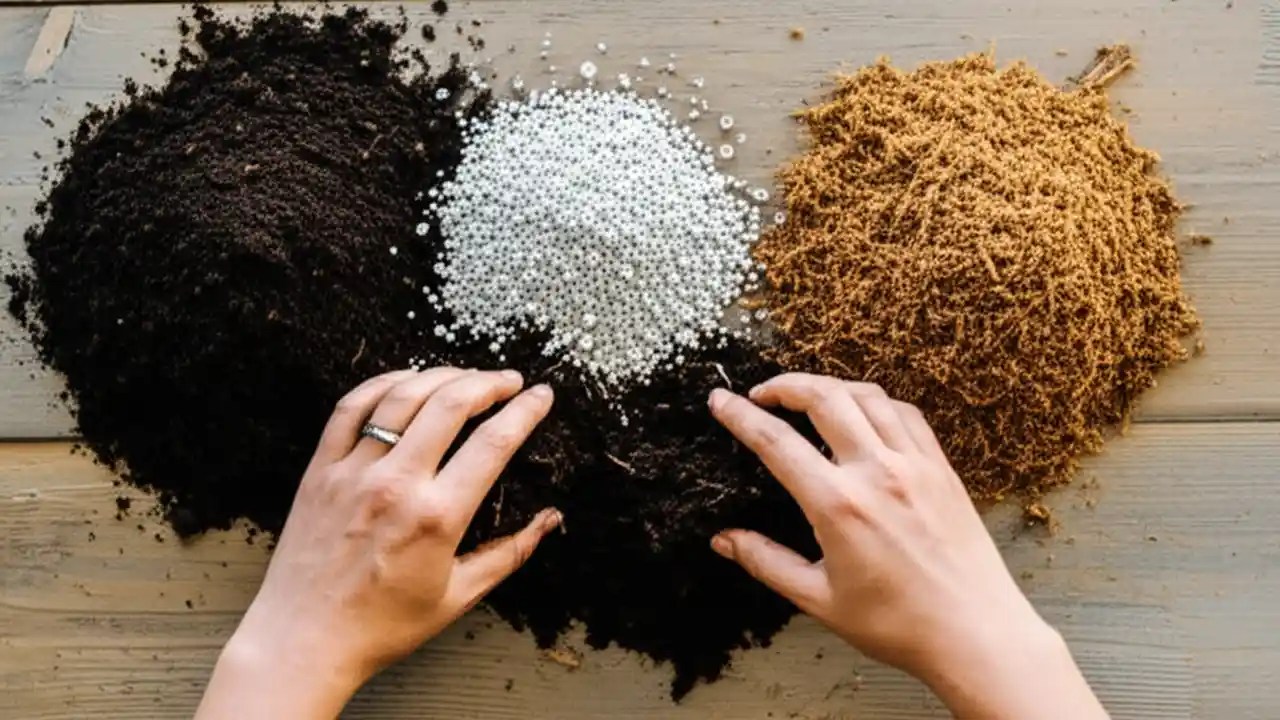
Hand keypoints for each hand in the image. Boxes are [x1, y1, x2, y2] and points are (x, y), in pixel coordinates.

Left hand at [197, 368, 561, 719]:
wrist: (303, 641)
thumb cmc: (381, 626)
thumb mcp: (458, 596)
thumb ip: (509, 552)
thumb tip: (550, 519)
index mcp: (437, 517)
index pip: (493, 444)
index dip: (525, 411)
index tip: (540, 396)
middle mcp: (396, 485)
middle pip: (451, 404)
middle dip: (489, 383)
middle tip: (509, 381)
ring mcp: (353, 472)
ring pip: (402, 397)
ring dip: (441, 376)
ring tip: (465, 377)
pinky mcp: (320, 470)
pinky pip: (350, 409)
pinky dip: (381, 384)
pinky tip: (406, 380)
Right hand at [708, 373, 1106, 719]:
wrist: (975, 634)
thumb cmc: (899, 625)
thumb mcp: (819, 599)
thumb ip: (766, 562)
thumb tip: (725, 540)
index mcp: (839, 506)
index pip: (777, 442)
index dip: (741, 416)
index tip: (720, 401)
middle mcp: (877, 474)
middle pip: (823, 397)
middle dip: (784, 385)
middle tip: (762, 393)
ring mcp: (914, 466)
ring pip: (866, 396)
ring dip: (829, 385)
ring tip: (806, 395)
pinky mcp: (941, 469)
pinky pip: (905, 414)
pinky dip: (875, 402)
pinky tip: (862, 411)